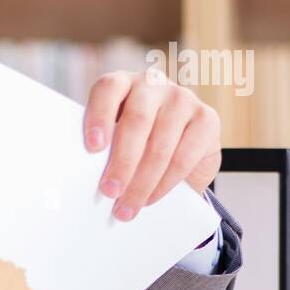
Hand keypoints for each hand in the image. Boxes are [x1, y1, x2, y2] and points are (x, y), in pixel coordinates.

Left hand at [82, 68, 221, 221]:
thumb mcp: (114, 137)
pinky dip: (165, 183)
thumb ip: (102, 146)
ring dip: (141, 182)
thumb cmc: (134, 142)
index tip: (92, 147)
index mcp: (122, 82)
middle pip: (136, 121)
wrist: (178, 149)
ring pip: (160, 145)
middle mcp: (153, 84)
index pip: (108, 89)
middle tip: (109, 191)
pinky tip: (151, 198)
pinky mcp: (207, 119)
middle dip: (121, 162)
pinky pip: (184, 157)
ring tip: (127, 206)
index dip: (99, 116)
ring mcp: (183, 98)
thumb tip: (82, 177)